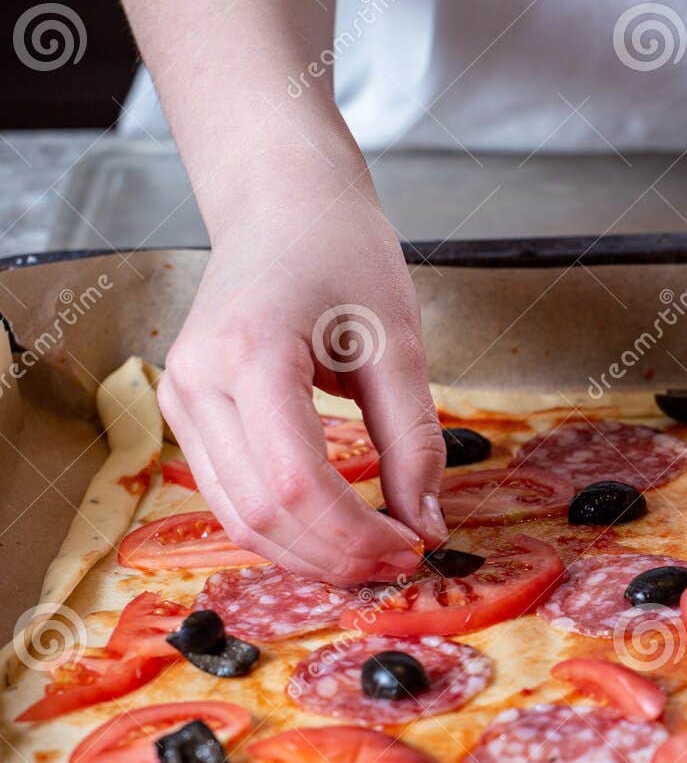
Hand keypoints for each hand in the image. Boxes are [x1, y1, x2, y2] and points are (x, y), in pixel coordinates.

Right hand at [157, 177, 446, 583]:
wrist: (282, 203)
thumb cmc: (341, 251)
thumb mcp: (397, 341)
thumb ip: (414, 439)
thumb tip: (428, 525)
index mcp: (249, 354)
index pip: (298, 483)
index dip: (357, 534)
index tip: (415, 546)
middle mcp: (197, 382)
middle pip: (262, 513)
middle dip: (337, 555)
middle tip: (404, 559)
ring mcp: (181, 400)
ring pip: (239, 518)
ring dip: (310, 554)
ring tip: (377, 554)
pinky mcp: (187, 413)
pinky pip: (231, 496)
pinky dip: (285, 529)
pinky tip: (338, 532)